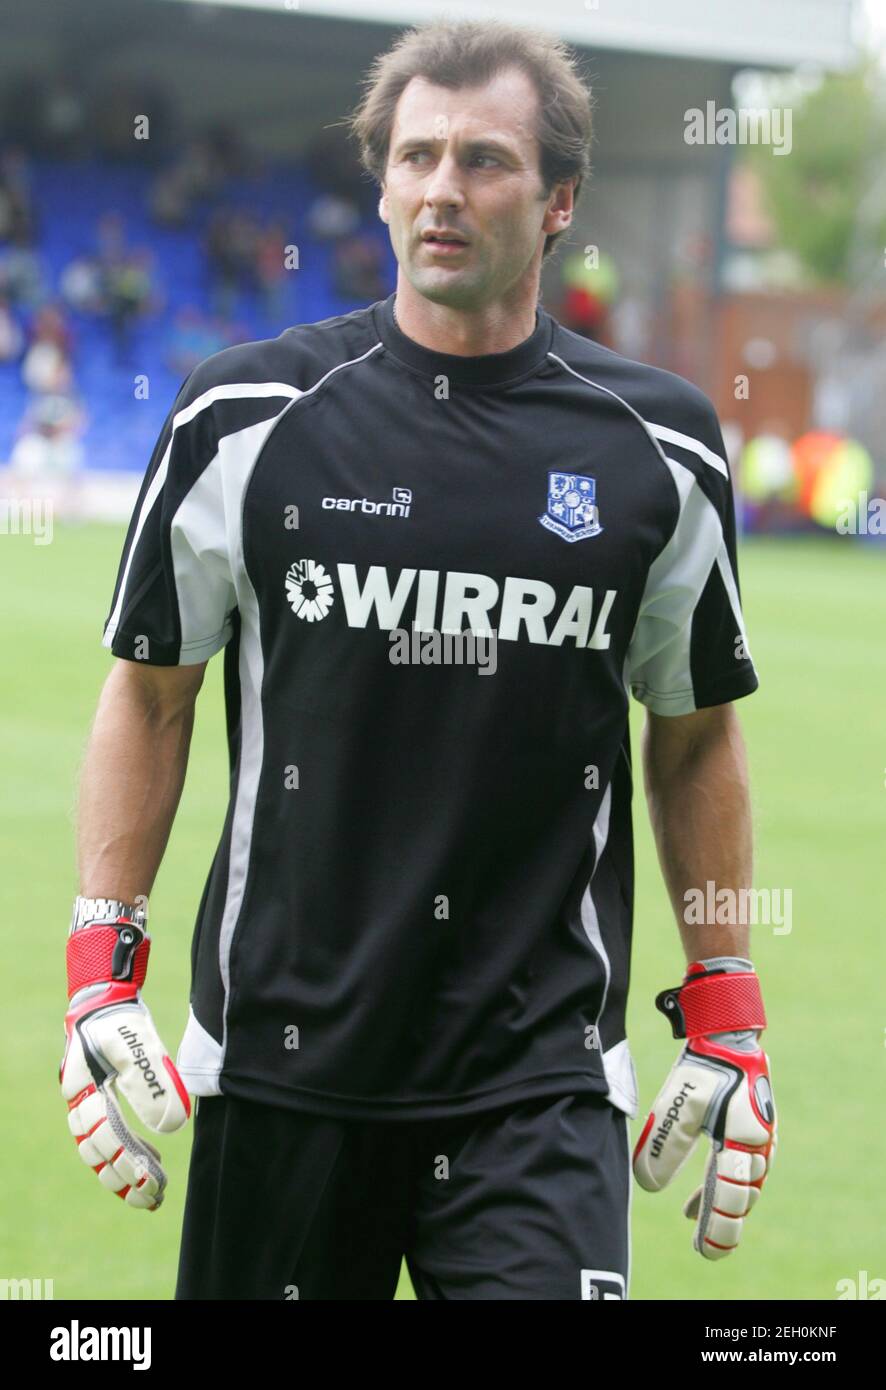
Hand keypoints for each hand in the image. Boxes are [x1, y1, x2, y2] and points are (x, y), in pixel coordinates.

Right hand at [60, 914, 189, 1208]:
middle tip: (153, 1200)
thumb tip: (172, 1129)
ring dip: (125, 1171)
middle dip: (125, 1179)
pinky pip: (108, 1132)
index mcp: (86, 1091)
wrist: (103, 994)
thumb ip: (153, 1084)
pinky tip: (152, 1158)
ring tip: (153, 1191)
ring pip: (100, 1148)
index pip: (107, 1140)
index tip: (153, 1184)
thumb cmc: (119, 1018)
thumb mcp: (138, 1046)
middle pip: (98, 1152)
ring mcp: (88, 1100)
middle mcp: (82, 1101)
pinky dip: (128, 1149)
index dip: (128, 1166)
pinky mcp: (100, 1095)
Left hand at [632, 958, 776, 1259]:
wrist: (727, 1033)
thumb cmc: (702, 1067)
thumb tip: (647, 1186)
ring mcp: (759, 1138)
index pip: (730, 1195)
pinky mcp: (751, 1131)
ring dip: (720, 1207)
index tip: (702, 1249)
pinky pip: (740, 1170)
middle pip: (743, 1198)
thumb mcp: (677, 1105)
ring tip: (696, 1225)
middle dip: (724, 1226)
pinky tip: (693, 1201)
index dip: (717, 1226)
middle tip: (705, 1249)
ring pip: (743, 1187)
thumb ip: (663, 1147)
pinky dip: (719, 1187)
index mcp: (743, 1139)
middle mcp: (758, 1145)